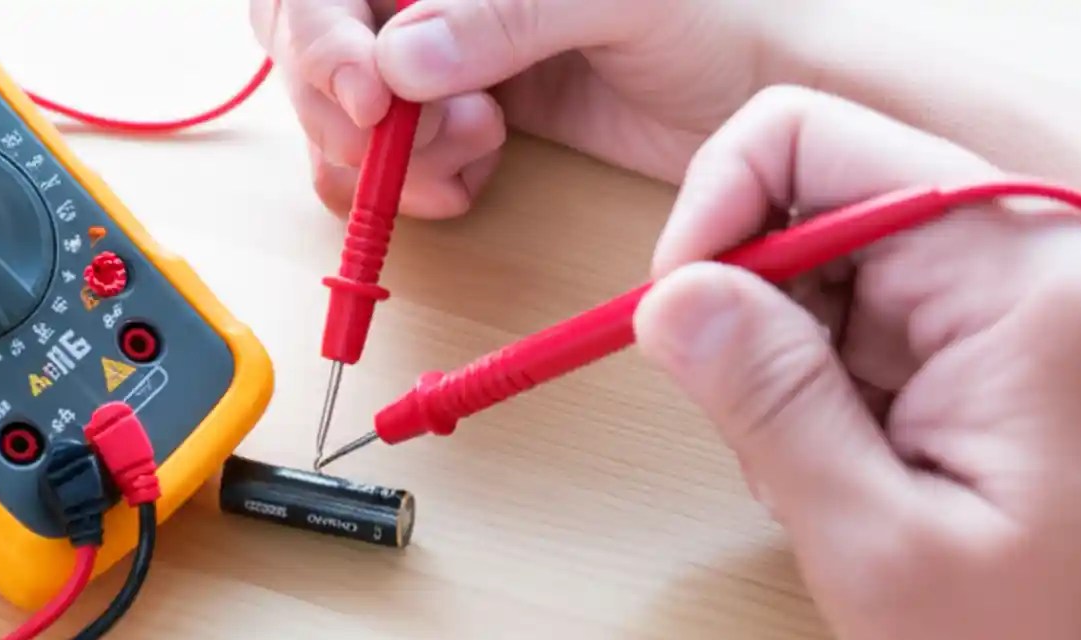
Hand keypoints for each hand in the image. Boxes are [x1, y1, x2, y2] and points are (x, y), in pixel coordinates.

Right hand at [248, 0, 766, 217]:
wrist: (770, 95)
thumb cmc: (727, 13)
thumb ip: (506, 13)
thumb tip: (395, 61)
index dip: (317, 26)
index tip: (365, 93)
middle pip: (310, 34)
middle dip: (339, 101)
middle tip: (397, 139)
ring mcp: (446, 50)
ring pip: (339, 106)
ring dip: (383, 152)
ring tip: (474, 151)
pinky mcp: (464, 112)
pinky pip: (388, 157)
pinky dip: (412, 181)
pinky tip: (475, 172)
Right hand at [634, 86, 1080, 639]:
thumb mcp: (877, 540)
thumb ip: (769, 400)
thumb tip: (673, 292)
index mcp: (1018, 279)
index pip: (816, 146)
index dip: (718, 212)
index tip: (676, 312)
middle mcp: (1025, 262)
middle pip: (817, 200)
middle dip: (751, 306)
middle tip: (756, 427)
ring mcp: (1010, 303)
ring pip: (824, 269)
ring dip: (783, 364)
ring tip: (820, 475)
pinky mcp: (989, 347)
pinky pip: (856, 324)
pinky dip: (818, 392)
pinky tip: (846, 473)